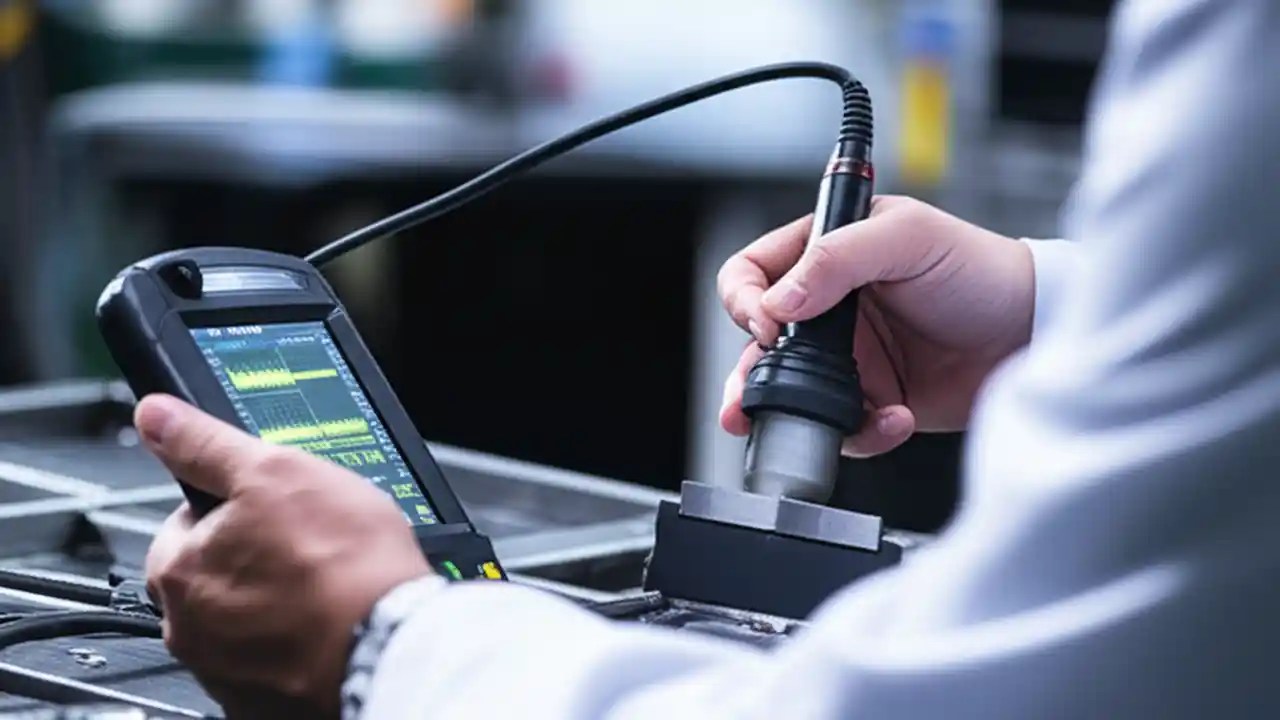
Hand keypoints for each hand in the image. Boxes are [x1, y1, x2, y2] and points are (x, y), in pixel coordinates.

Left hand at [136, 394, 430, 718]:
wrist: (389, 639)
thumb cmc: (341, 561)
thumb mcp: (274, 469)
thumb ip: (205, 443)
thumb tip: (155, 415)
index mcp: (178, 568)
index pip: (186, 521)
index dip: (235, 504)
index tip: (272, 506)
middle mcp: (188, 628)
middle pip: (214, 573)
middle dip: (254, 556)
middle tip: (307, 542)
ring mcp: (226, 670)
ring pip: (242, 619)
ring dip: (275, 600)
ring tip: (325, 582)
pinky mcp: (263, 700)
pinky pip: (270, 660)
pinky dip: (294, 641)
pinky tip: (328, 621)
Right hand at [718, 195, 1034, 455]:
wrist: (1034, 332)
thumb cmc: (981, 270)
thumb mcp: (909, 238)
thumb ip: (837, 258)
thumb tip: (780, 299)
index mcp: (826, 255)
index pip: (753, 273)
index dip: (746, 299)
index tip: (767, 322)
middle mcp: (830, 309)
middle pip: (757, 344)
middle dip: (746, 375)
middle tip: (747, 397)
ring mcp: (849, 359)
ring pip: (788, 394)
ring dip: (790, 412)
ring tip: (802, 420)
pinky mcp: (873, 401)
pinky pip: (843, 428)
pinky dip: (862, 432)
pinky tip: (893, 416)